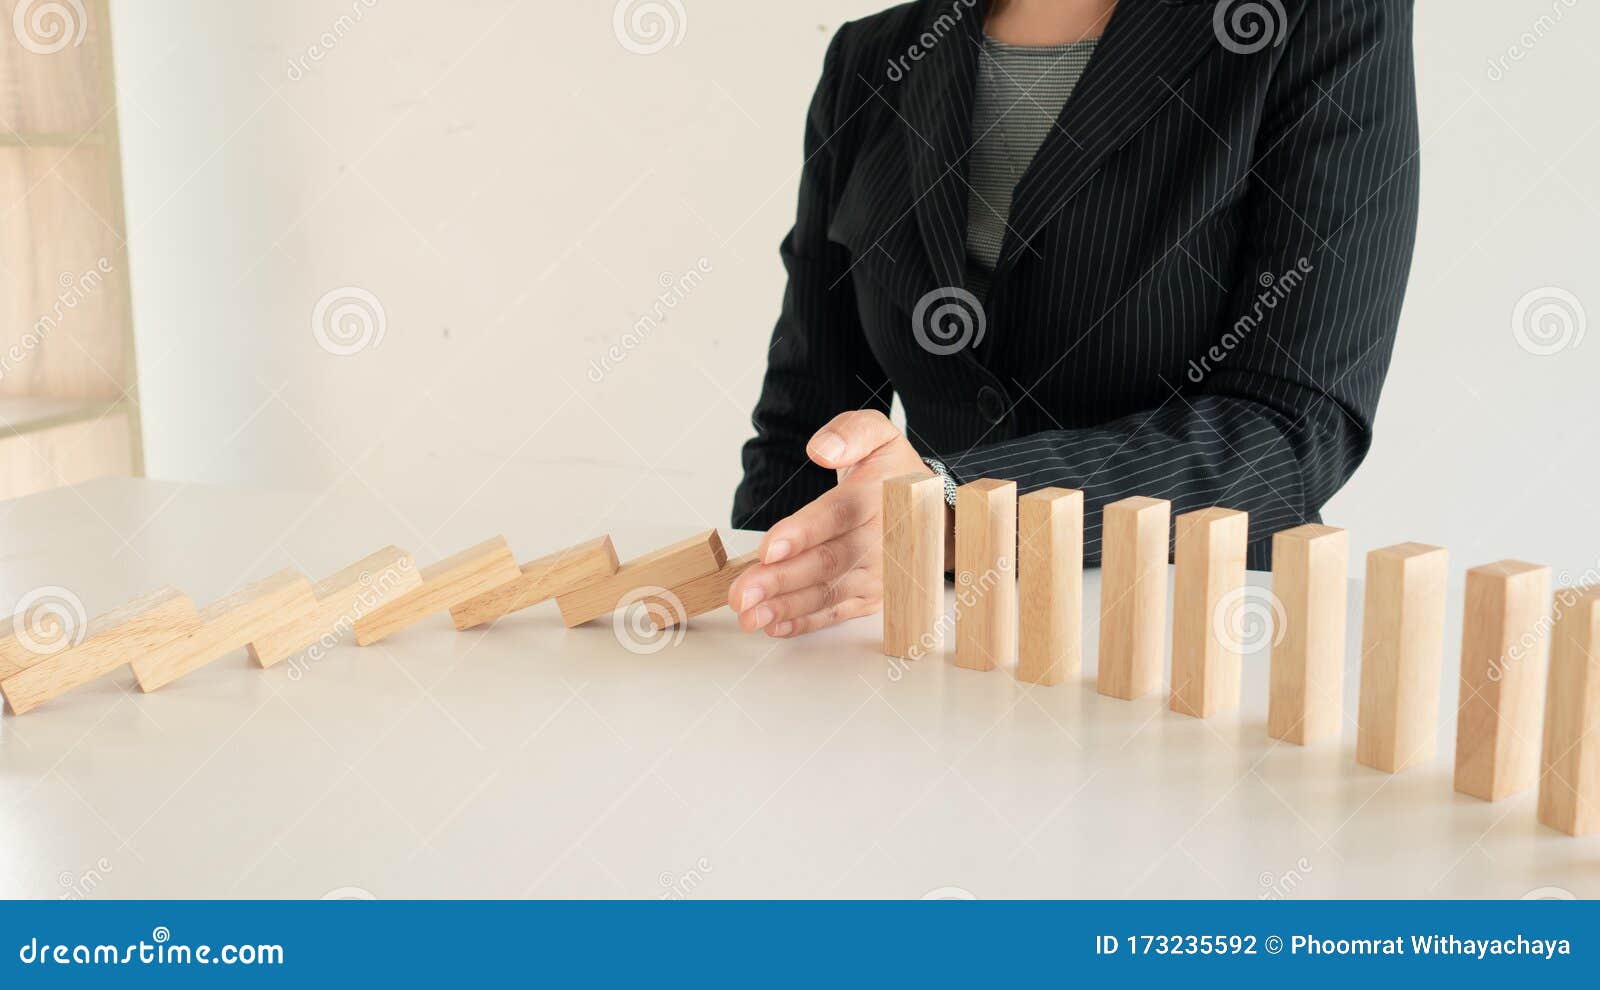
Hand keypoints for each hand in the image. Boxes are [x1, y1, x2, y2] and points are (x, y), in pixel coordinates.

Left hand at [728, 410, 932, 637]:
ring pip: (828, 592)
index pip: (838, 515)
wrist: (933, 511)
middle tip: (742, 593)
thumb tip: (821, 450)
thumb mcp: (879, 435)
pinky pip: (837, 612)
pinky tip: (774, 625)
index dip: (802, 533)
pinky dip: (805, 622)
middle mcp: (882, 540)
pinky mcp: (873, 597)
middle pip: (827, 562)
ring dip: (786, 607)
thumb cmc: (893, 473)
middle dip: (780, 580)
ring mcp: (879, 574)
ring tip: (749, 615)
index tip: (768, 549)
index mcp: (878, 497)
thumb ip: (851, 433)